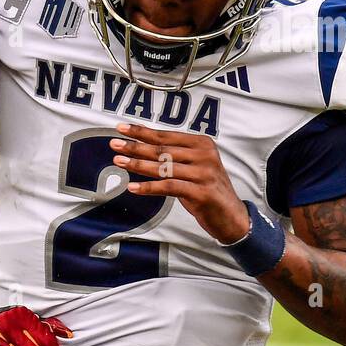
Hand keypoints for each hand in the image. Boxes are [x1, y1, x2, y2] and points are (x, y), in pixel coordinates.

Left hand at [109, 122, 251, 244]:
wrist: (231, 217)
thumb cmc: (206, 190)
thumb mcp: (192, 168)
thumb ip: (173, 157)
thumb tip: (140, 147)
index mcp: (202, 144)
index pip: (166, 135)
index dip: (142, 132)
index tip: (121, 128)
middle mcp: (204, 155)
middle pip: (162, 149)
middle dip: (135, 146)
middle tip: (114, 144)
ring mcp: (204, 173)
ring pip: (164, 167)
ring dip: (138, 165)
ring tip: (118, 162)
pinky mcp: (201, 192)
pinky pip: (169, 187)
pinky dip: (148, 187)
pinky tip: (132, 187)